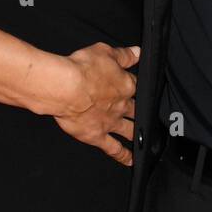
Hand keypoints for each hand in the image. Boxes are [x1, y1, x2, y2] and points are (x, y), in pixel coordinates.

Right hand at [52, 43, 140, 164]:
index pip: (135, 84)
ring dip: (136, 134)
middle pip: (134, 109)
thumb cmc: (82, 69)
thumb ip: (123, 55)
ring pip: (129, 130)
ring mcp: (111, 122)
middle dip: (140, 111)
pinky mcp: (97, 136)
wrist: (66, 89)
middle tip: (144, 115)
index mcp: (125, 84)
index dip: (134, 84)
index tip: (135, 84)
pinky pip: (114, 148)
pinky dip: (123, 155)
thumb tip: (138, 52)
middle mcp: (121, 105)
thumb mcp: (104, 52)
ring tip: (143, 140)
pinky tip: (129, 160)